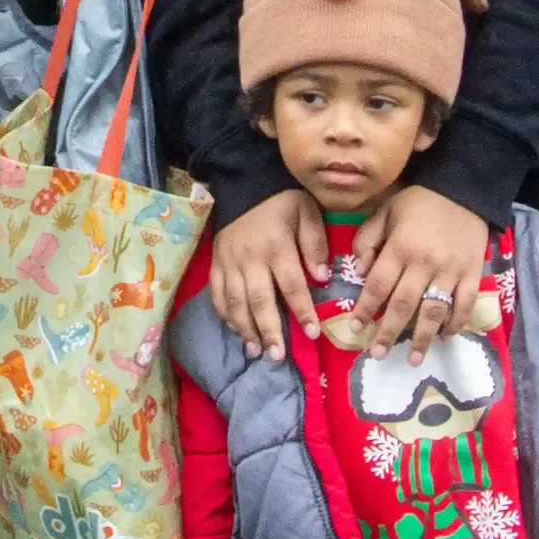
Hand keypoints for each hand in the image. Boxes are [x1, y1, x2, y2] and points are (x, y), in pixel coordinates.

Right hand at [209, 189, 328, 360]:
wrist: (243, 182)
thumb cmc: (281, 200)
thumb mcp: (306, 211)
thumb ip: (315, 243)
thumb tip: (322, 276)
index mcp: (276, 246)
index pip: (291, 285)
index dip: (303, 311)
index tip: (313, 334)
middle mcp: (250, 258)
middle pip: (259, 300)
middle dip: (269, 330)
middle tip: (278, 356)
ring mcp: (229, 262)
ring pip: (235, 302)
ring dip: (246, 329)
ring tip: (257, 351)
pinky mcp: (216, 263)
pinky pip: (217, 294)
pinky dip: (225, 314)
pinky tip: (235, 330)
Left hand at [347, 187, 489, 363]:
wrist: (463, 188)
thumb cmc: (418, 201)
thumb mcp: (385, 211)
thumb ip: (367, 240)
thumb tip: (357, 272)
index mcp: (400, 247)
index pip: (378, 285)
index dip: (364, 310)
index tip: (354, 330)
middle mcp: (424, 263)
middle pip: (404, 305)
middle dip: (388, 332)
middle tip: (377, 354)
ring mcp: (451, 271)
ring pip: (434, 311)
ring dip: (422, 338)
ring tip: (412, 360)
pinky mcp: (473, 273)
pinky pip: (464, 305)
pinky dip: (455, 324)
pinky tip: (444, 337)